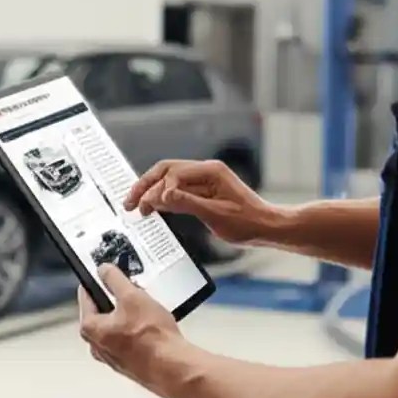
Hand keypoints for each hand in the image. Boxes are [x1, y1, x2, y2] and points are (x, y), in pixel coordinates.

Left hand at [78, 264, 183, 392]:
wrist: (172, 367)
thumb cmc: (151, 338)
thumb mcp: (132, 296)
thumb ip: (114, 279)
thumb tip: (104, 270)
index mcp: (90, 328)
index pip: (85, 296)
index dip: (96, 282)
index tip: (104, 274)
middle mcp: (97, 346)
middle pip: (101, 313)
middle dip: (116, 301)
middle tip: (132, 293)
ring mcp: (113, 357)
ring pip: (116, 328)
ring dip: (129, 317)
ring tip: (147, 312)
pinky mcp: (129, 364)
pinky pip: (128, 341)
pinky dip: (138, 333)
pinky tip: (153, 329)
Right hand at [124, 159, 278, 244]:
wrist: (267, 227)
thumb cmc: (248, 222)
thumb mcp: (215, 215)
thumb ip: (187, 203)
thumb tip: (163, 195)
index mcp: (210, 171)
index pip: (173, 173)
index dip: (156, 189)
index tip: (145, 206)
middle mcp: (206, 171)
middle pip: (166, 170)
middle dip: (146, 185)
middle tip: (129, 202)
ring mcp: (205, 180)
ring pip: (170, 179)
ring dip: (152, 191)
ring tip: (136, 206)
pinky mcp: (204, 191)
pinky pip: (178, 189)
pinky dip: (164, 197)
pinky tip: (154, 207)